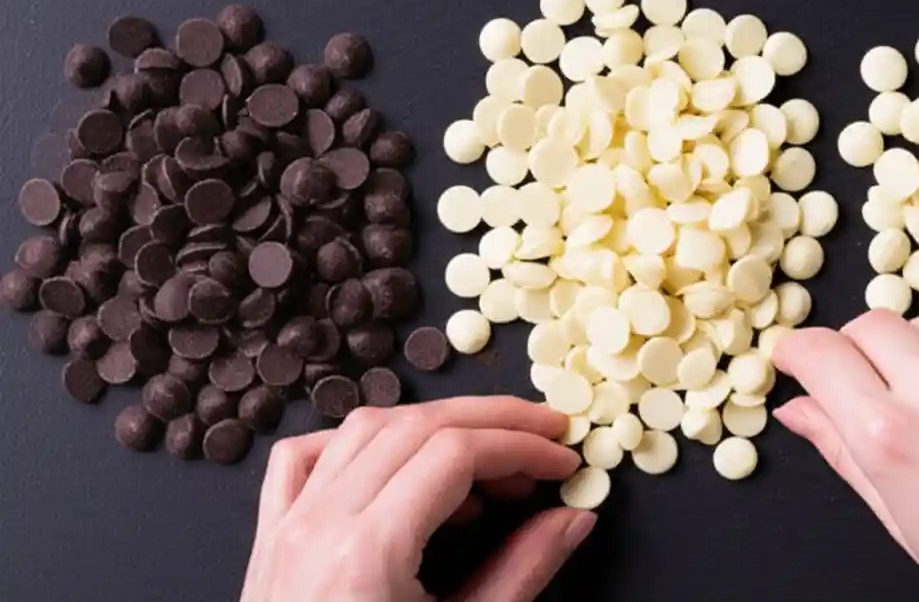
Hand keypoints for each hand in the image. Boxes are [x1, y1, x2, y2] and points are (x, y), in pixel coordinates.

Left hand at [240, 396, 594, 601]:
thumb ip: (521, 572)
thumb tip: (572, 519)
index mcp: (366, 554)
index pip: (454, 454)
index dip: (519, 447)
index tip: (561, 463)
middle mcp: (317, 525)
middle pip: (414, 426)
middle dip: (491, 422)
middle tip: (545, 436)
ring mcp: (286, 528)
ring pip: (363, 430)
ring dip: (433, 428)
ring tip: (486, 463)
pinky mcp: (269, 541)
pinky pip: (306, 460)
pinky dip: (358, 445)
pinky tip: (400, 468)